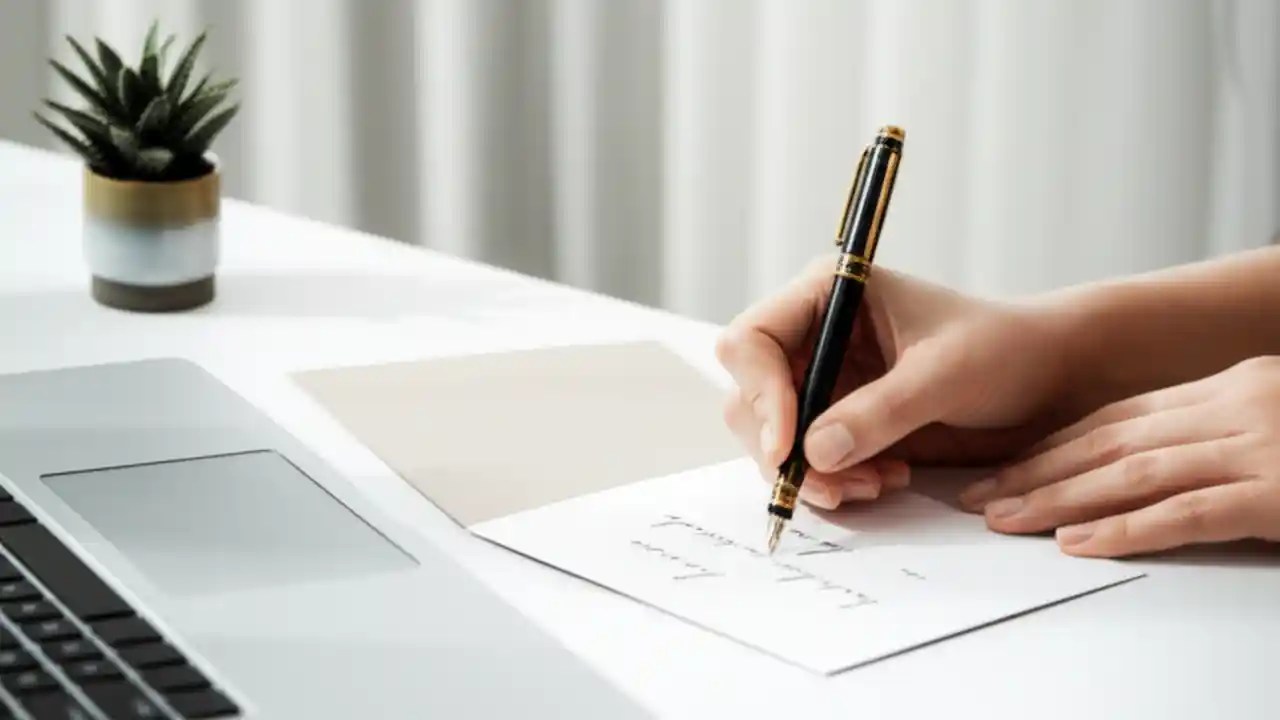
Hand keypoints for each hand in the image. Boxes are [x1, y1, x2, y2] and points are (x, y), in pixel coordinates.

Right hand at [715, 259, 1071, 509]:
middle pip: (750, 397)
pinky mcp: (841, 422)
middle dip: (783, 448)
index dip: (760, 393)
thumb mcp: (946, 375)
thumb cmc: (1006, 351)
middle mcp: (815, 336)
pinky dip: (834, 482)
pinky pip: (808, 461)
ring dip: (812, 473)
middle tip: (832, 485)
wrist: (1050, 381)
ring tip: (874, 484)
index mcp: (829, 294)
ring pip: (774, 438)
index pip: (752, 341)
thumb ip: (880, 411)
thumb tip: (814, 452)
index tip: (788, 446)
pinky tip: (885, 481)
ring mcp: (825, 381)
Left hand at [959, 356, 1279, 556]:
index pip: (1120, 417)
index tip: (1006, 468)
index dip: (1056, 446)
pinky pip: (1187, 513)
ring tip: (1005, 519)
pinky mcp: (1276, 496)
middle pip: (1111, 441)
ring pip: (1132, 473)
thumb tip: (1160, 461)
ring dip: (1059, 499)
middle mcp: (1234, 408)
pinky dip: (1125, 529)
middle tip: (979, 497)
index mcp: (1230, 387)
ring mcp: (1257, 450)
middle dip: (1036, 472)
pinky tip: (1076, 542)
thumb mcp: (1275, 420)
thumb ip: (1217, 435)